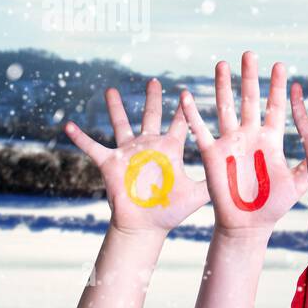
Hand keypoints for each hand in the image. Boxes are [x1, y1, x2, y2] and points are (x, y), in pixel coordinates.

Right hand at [65, 79, 208, 233]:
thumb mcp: (197, 194)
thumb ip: (215, 180)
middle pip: (151, 116)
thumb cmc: (171, 211)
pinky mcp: (110, 164)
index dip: (183, 108)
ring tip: (111, 89)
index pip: (180, 123)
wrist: (145, 227)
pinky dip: (80, 137)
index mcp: (170, 150)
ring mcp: (129, 153)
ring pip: (121, 124)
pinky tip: (68, 125)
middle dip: (152, 99)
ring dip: (116, 108)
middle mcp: (149, 146)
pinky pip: (92, 147)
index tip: (186, 90)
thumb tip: (240, 174)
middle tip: (154, 80)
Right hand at [180, 52, 307, 232]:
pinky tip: (186, 95)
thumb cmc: (274, 206)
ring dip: (223, 86)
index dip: (277, 87)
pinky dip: (193, 114)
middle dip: (250, 77)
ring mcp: (231, 143)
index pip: (275, 107)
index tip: (280, 65)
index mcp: (271, 140)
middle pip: (250, 100)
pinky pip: (200, 131)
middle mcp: (251, 136)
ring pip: (226, 108)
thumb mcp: (297, 184)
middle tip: (250, 53)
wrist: (248, 225)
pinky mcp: (212, 154)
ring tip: (222, 64)